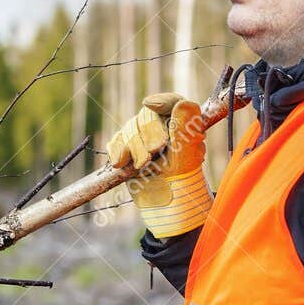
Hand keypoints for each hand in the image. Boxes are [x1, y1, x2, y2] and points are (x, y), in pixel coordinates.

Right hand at [105, 93, 210, 236]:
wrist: (165, 202)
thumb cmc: (181, 179)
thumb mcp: (188, 153)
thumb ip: (186, 127)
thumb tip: (183, 103)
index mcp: (182, 123)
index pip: (172, 102)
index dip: (162, 102)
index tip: (149, 105)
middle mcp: (162, 126)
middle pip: (146, 116)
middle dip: (147, 135)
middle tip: (153, 154)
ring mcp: (143, 136)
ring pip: (129, 128)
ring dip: (133, 148)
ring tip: (143, 166)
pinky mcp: (126, 147)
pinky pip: (116, 141)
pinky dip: (118, 152)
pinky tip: (123, 164)